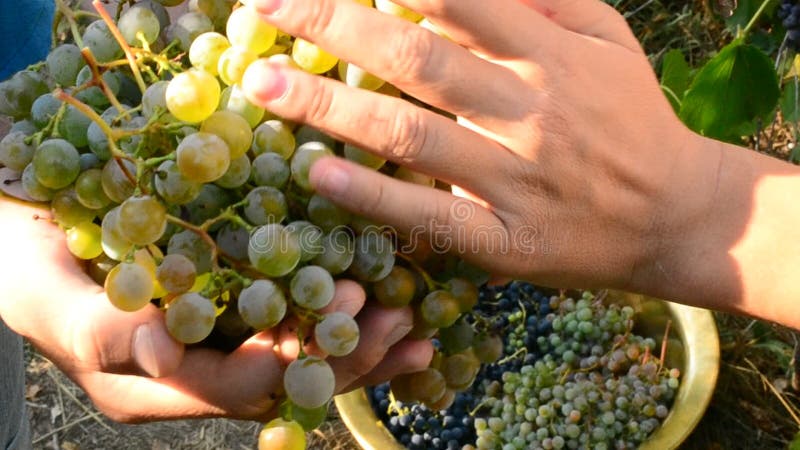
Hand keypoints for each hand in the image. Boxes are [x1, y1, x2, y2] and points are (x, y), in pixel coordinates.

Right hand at [0, 192, 430, 422]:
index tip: (351, 303)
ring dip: (359, 339)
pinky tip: (387, 293)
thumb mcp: (47, 292)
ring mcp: (214, 340)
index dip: (298, 353)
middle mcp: (194, 371)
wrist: (20, 225)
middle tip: (407, 319)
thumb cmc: (23, 259)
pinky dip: (339, 309)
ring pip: (297, 353)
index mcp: (153, 384)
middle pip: (285, 377)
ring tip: (419, 320)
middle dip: (349, 353)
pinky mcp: (227, 305)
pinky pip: (291, 318)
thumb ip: (102, 329)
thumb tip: (167, 350)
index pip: (240, 384)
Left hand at [240, 0, 701, 289]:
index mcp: (550, 54)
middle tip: (264, 5)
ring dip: (328, 107)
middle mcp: (529, 111)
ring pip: (410, 135)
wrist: (675, 214)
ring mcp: (515, 179)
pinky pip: (429, 216)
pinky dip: (370, 194)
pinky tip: (315, 172)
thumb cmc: (630, 117)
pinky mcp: (506, 240)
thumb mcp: (607, 38)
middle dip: (334, 25)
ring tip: (262, 84)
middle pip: (417, 59)